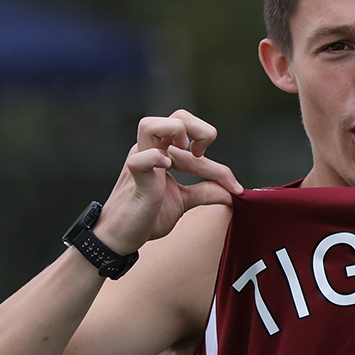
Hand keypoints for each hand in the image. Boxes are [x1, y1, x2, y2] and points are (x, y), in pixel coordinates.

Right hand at [93, 111, 243, 254]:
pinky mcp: (134, 178)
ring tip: (185, 153)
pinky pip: (141, 159)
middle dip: (199, 128)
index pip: (196, 144)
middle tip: (203, 154)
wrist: (121, 238)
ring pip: (151, 125)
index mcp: (162, 153)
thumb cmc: (147, 217)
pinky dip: (156, 159)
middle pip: (176, 116)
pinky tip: (167, 169)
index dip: (219, 167)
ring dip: (176, 133)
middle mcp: (151, 151)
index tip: (234, 188)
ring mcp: (140, 161)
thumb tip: (231, 193)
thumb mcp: (183, 202)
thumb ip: (205, 193)